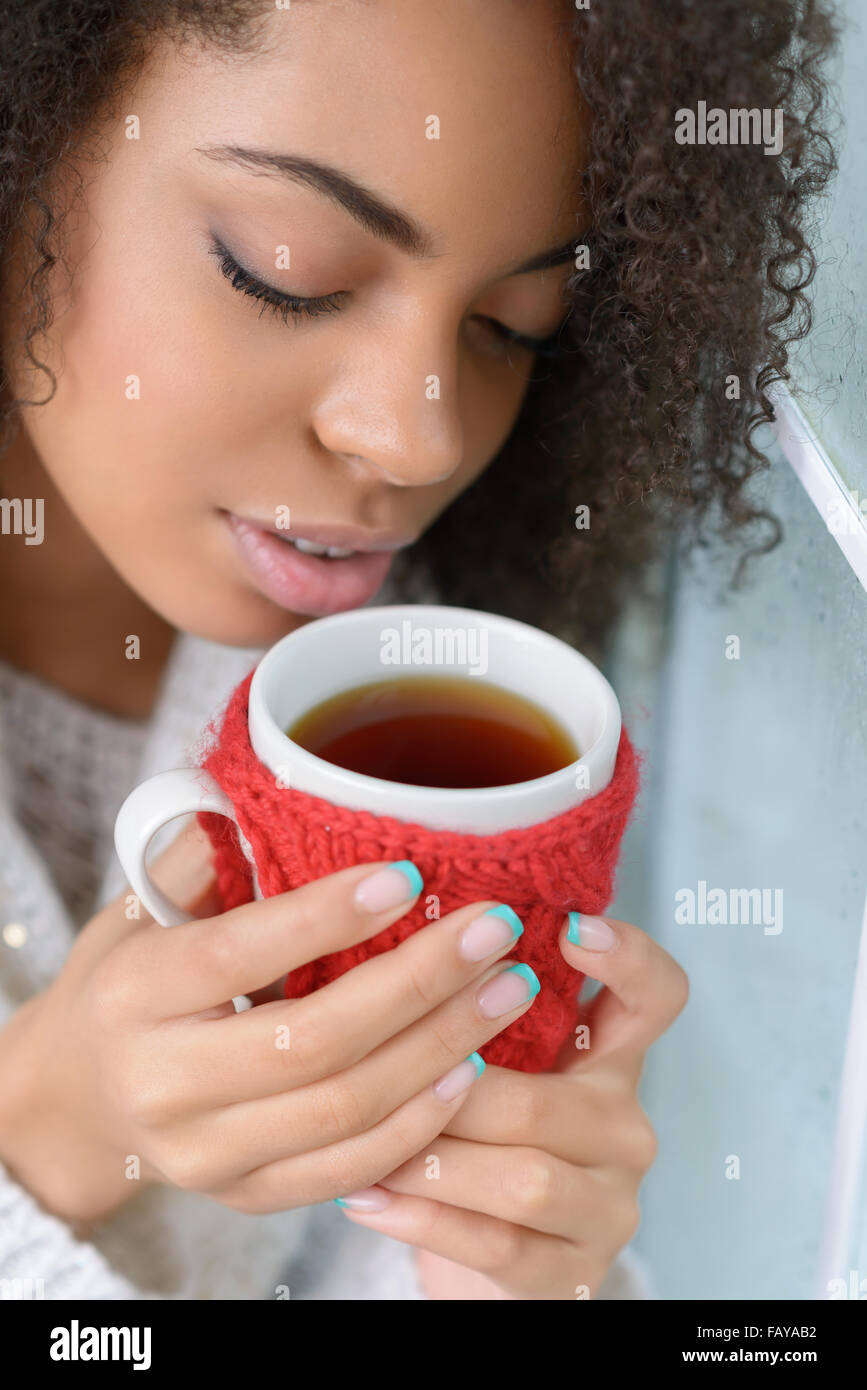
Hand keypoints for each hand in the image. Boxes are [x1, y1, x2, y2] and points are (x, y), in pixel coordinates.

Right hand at [0, 820, 538, 1226]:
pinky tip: (469, 1067)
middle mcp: (162, 1083)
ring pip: (345, 1109)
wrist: (84, 1097)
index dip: (328, 916)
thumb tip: (302, 788)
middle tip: (492, 931)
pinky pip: (350, 1169)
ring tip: (506, 990)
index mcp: (134, 994)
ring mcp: (205, 1154)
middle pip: (312, 1041)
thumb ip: (215, 851)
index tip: (408, 876)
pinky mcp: (248, 1195)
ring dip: (440, 1047)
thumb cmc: (132, 978)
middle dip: (418, 983)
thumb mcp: (147, 905)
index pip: (239, 952)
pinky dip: (419, 1122)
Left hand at [333, 913, 687, 1298]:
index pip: (656, 997)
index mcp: (611, 1061)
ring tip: (364, 1144)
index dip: (628, 959)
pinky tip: (366, 1198)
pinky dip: (421, 1219)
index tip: (570, 930)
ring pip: (523, 1178)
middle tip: (374, 1077)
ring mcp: (609, 1206)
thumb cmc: (481, 1139)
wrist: (490, 1256)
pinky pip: (496, 1244)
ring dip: (431, 1160)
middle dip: (449, 1093)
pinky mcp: (576, 1275)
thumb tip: (403, 942)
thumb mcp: (495, 1064)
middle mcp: (626, 1128)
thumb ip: (474, 1009)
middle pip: (547, 1100)